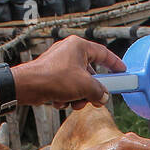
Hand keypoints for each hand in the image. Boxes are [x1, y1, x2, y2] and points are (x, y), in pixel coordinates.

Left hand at [12, 36, 126, 108]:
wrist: (27, 87)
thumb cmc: (54, 79)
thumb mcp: (84, 86)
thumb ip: (99, 91)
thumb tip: (103, 96)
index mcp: (79, 47)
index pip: (103, 53)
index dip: (115, 63)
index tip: (123, 71)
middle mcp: (69, 52)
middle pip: (90, 73)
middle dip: (92, 90)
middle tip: (96, 100)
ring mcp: (60, 64)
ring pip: (79, 83)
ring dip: (78, 97)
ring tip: (72, 102)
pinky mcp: (52, 75)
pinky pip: (67, 87)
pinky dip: (66, 97)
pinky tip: (59, 101)